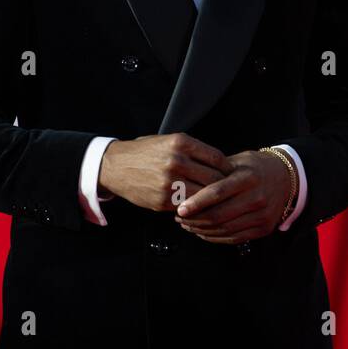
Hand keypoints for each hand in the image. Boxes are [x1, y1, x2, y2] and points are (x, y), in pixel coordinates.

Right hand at [98, 133, 232, 211]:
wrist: (116, 166)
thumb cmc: (145, 152)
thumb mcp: (168, 140)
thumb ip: (193, 150)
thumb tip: (222, 164)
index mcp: (180, 142)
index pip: (217, 158)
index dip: (228, 168)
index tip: (231, 175)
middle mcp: (176, 161)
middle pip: (214, 178)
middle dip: (224, 186)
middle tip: (229, 191)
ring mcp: (169, 182)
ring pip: (204, 195)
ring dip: (211, 200)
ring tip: (216, 201)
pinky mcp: (162, 200)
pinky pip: (188, 206)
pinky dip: (195, 207)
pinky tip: (197, 206)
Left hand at [174, 150, 293, 244]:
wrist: (286, 178)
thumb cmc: (254, 167)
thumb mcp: (237, 162)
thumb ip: (215, 172)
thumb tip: (186, 184)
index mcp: (248, 178)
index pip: (218, 192)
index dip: (196, 202)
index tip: (180, 209)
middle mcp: (257, 198)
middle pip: (220, 215)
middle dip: (195, 219)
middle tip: (179, 218)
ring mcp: (262, 215)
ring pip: (225, 229)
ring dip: (202, 230)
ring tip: (187, 225)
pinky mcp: (263, 228)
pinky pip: (234, 238)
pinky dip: (215, 237)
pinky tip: (202, 231)